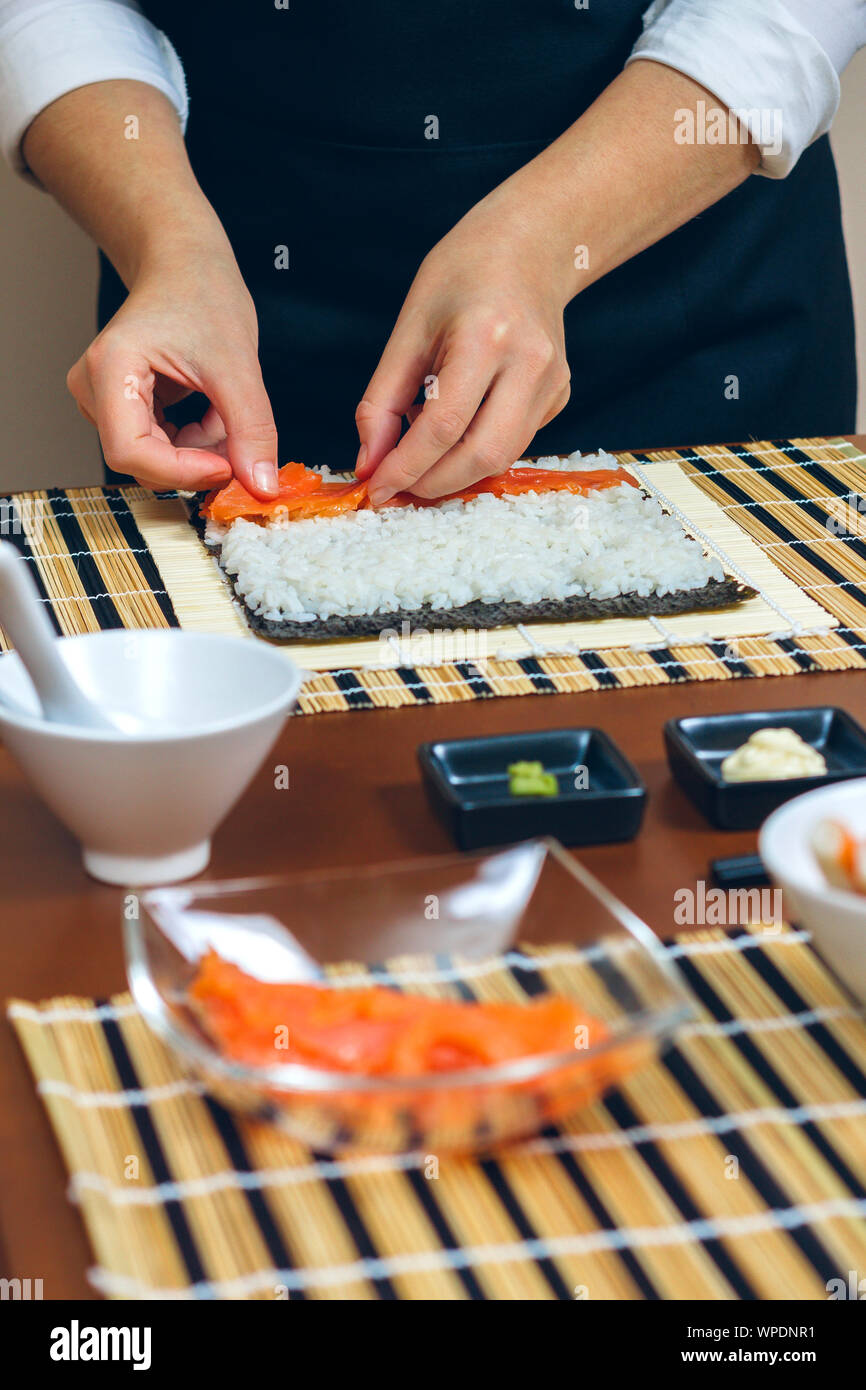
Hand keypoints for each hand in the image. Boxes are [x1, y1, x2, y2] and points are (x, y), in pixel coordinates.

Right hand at [67, 243, 278, 497]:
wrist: (185, 264)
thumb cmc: (202, 294)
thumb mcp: (238, 365)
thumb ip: (251, 429)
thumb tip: (261, 486)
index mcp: (111, 368)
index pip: (129, 452)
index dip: (181, 471)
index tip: (228, 468)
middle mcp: (94, 387)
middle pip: (141, 461)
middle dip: (195, 464)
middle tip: (239, 447)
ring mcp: (104, 400)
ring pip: (153, 460)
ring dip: (199, 452)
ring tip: (226, 416)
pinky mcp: (121, 407)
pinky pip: (159, 448)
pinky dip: (194, 443)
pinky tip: (212, 415)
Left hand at [354, 194, 571, 503]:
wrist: (531, 246)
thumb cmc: (462, 276)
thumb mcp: (409, 329)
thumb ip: (382, 401)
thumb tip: (369, 464)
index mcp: (485, 337)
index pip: (444, 426)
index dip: (405, 467)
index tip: (376, 489)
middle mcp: (529, 364)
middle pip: (481, 455)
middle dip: (433, 483)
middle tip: (397, 486)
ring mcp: (552, 383)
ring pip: (501, 458)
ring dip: (455, 473)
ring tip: (420, 461)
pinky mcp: (559, 395)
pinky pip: (514, 442)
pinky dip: (477, 451)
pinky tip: (457, 429)